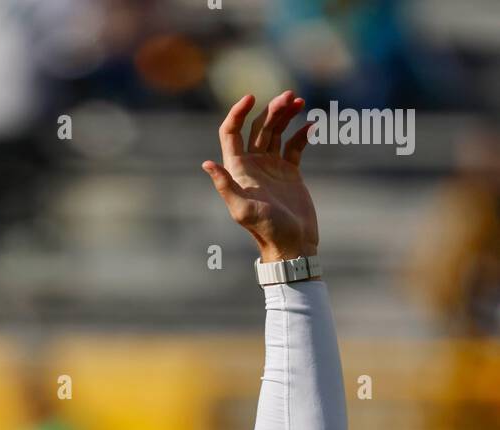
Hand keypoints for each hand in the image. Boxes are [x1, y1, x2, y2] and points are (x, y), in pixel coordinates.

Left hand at [203, 92, 318, 262]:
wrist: (292, 246)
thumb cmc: (266, 230)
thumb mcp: (243, 209)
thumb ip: (226, 186)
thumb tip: (207, 164)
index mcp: (238, 170)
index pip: (231, 132)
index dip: (237, 112)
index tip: (251, 96)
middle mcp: (253, 165)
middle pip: (257, 127)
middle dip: (271, 109)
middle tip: (289, 96)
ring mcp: (272, 168)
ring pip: (276, 132)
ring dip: (285, 115)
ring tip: (299, 101)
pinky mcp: (289, 172)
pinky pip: (294, 145)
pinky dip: (302, 132)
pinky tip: (311, 125)